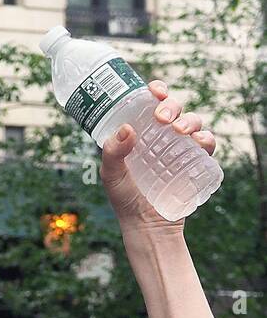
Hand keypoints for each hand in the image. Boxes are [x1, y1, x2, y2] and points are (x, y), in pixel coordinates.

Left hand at [101, 80, 216, 232]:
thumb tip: (127, 129)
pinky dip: (207, 138)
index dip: (156, 92)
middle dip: (171, 106)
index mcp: (142, 134)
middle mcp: (162, 137)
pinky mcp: (195, 163)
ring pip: (192, 122)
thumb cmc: (125, 200)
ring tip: (179, 131)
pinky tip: (199, 141)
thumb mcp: (112, 177)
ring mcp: (180, 149)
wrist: (146, 226)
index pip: (151, 105)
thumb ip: (112, 154)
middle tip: (161, 118)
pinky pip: (207, 143)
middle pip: (173, 109)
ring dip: (189, 120)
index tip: (154, 91)